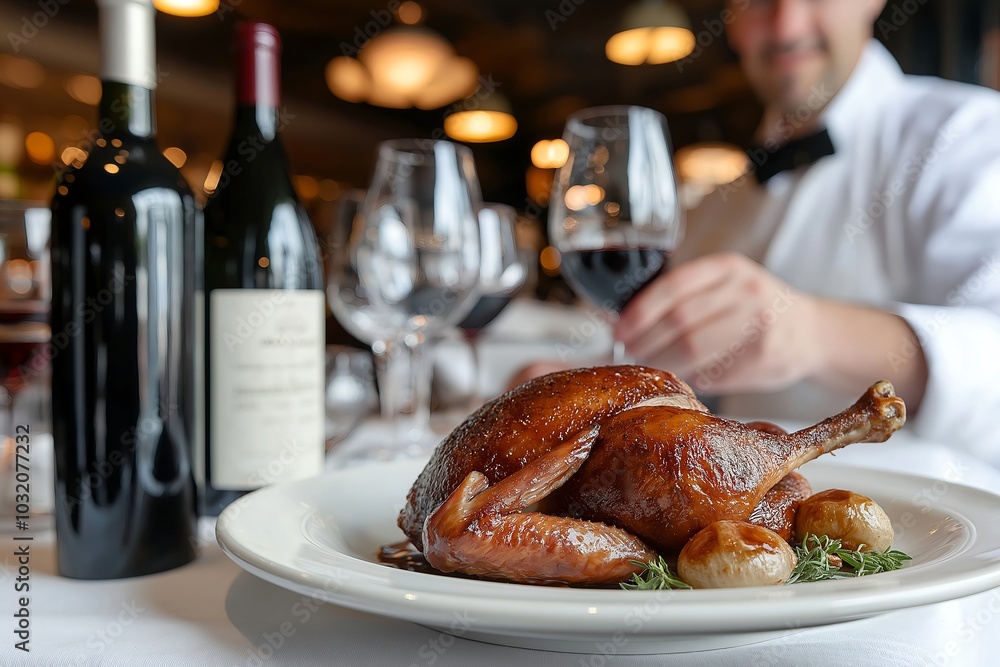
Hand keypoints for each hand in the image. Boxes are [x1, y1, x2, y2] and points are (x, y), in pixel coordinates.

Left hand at [615, 253, 821, 393]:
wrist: (811, 332)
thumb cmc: (754, 308)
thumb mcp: (725, 285)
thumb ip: (685, 296)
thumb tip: (626, 321)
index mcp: (728, 268)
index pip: (674, 286)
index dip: (641, 311)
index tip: (619, 328)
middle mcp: (747, 291)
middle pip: (680, 321)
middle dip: (646, 340)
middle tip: (629, 351)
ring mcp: (760, 324)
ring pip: (694, 349)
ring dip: (663, 361)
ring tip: (650, 364)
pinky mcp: (766, 357)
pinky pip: (714, 372)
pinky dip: (692, 376)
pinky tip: (686, 374)